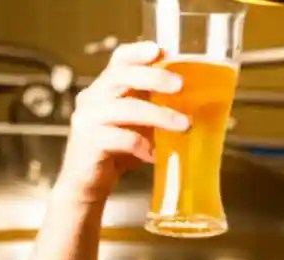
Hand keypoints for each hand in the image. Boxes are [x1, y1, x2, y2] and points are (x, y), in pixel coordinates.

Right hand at [54, 41, 189, 203]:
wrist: (86, 186)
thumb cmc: (116, 152)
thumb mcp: (137, 125)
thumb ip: (154, 109)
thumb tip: (197, 102)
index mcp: (105, 88)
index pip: (119, 60)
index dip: (139, 52)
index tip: (161, 51)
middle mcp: (92, 98)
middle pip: (122, 76)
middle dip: (154, 77)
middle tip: (180, 85)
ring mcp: (87, 120)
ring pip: (126, 109)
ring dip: (159, 116)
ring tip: (184, 125)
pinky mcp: (88, 143)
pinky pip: (121, 139)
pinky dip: (143, 146)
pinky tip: (155, 155)